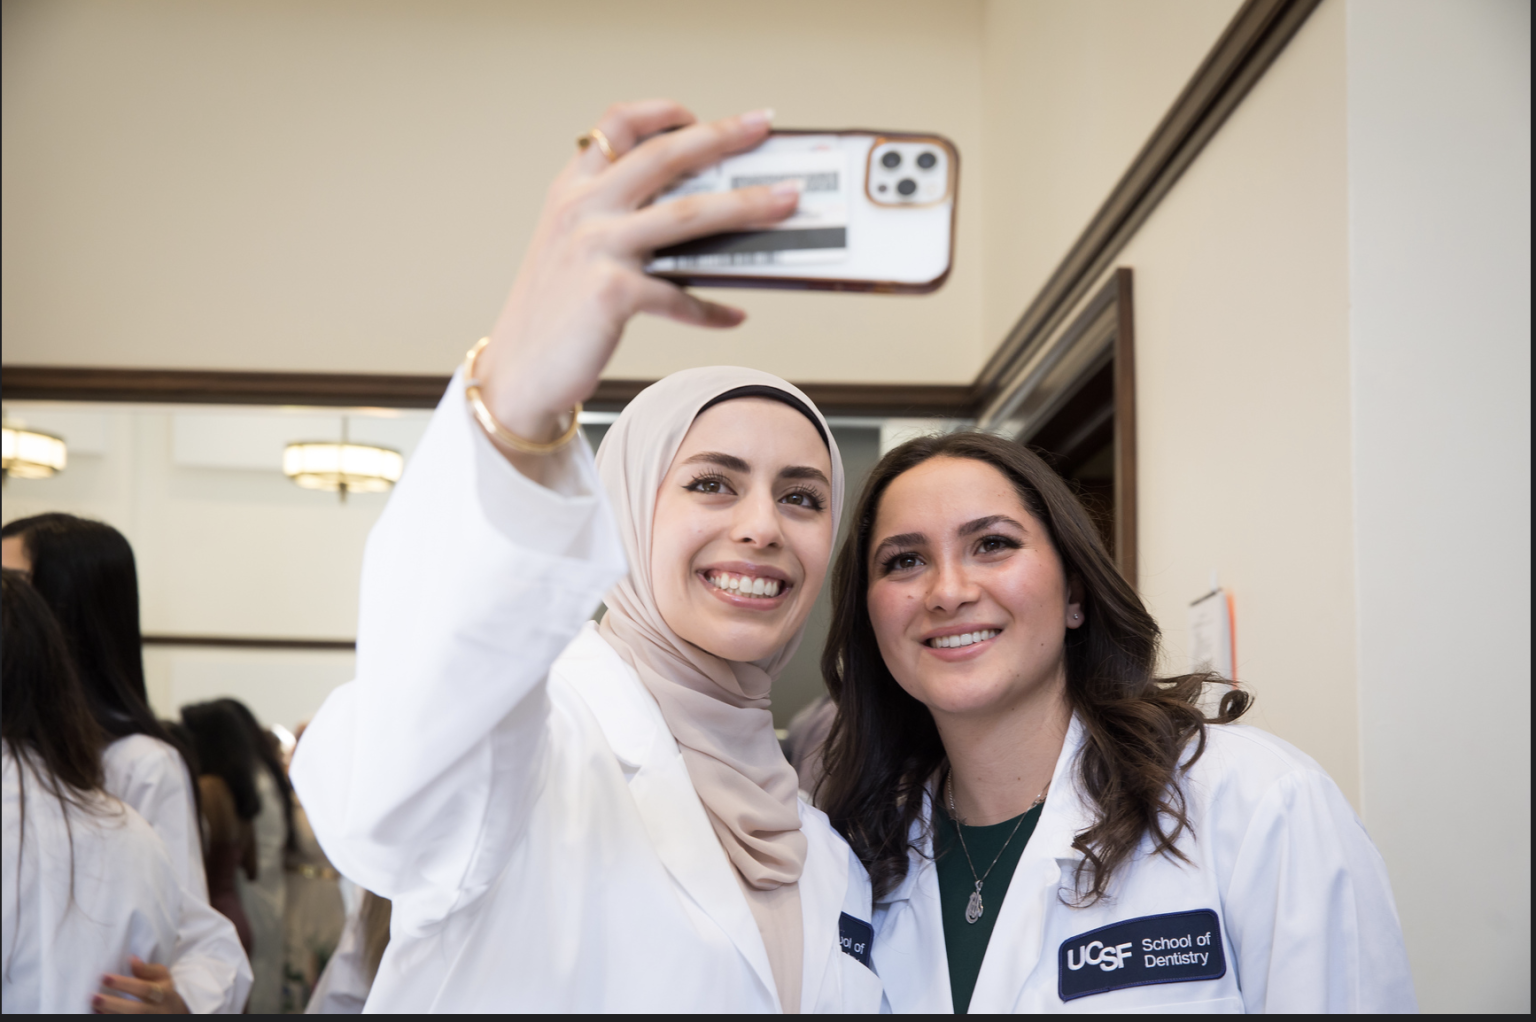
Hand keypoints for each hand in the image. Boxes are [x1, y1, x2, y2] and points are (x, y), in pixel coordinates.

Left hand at [94, 958, 188, 1013]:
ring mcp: (150, 1020)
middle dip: (114, 1005)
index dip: (125, 984)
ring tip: (92, 1004)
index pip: (145, 989)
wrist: (172, 1012)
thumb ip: (146, 969)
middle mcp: (158, 1010)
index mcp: (164, 993)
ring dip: (109, 1014)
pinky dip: (109, 1018)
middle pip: (137, 1010)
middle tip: (93, 997)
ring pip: (130, 1019)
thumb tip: (131, 959)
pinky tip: (97, 1013)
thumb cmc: (161, 989)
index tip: (103, 977)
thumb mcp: (160, 976)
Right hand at [475, 100, 797, 451]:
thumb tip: (696, 213)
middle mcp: (581, 210)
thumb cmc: (554, 314)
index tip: (699, 115)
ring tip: (785, 202)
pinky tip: (734, 315)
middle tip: (762, 126)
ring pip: (688, 214)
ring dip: (746, 206)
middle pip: (664, 157)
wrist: (519, 373)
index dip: (661, 112)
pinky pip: (679, 294)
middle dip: (722, 136)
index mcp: (571, 192)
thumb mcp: (573, 249)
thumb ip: (618, 220)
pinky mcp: (612, 293)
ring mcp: (596, 248)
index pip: (615, 126)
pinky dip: (711, 309)